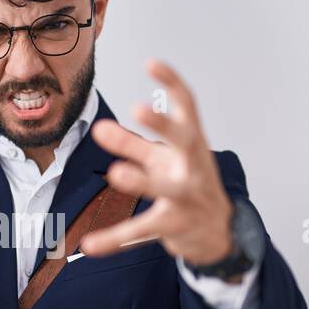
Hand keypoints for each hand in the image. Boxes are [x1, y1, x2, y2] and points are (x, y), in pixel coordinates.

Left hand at [81, 60, 233, 266]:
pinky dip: (114, 239)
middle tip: (139, 109)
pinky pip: (141, 231)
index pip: (188, 107)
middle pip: (184, 141)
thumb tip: (100, 126)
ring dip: (142, 179)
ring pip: (165, 187)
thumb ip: (132, 143)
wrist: (219, 232)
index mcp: (191, 144)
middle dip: (164, 125)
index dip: (172, 84)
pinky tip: (90, 244)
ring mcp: (186, 197)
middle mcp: (193, 167)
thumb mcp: (164, 159)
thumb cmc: (190, 184)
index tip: (151, 64)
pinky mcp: (174, 225)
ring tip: (117, 173)